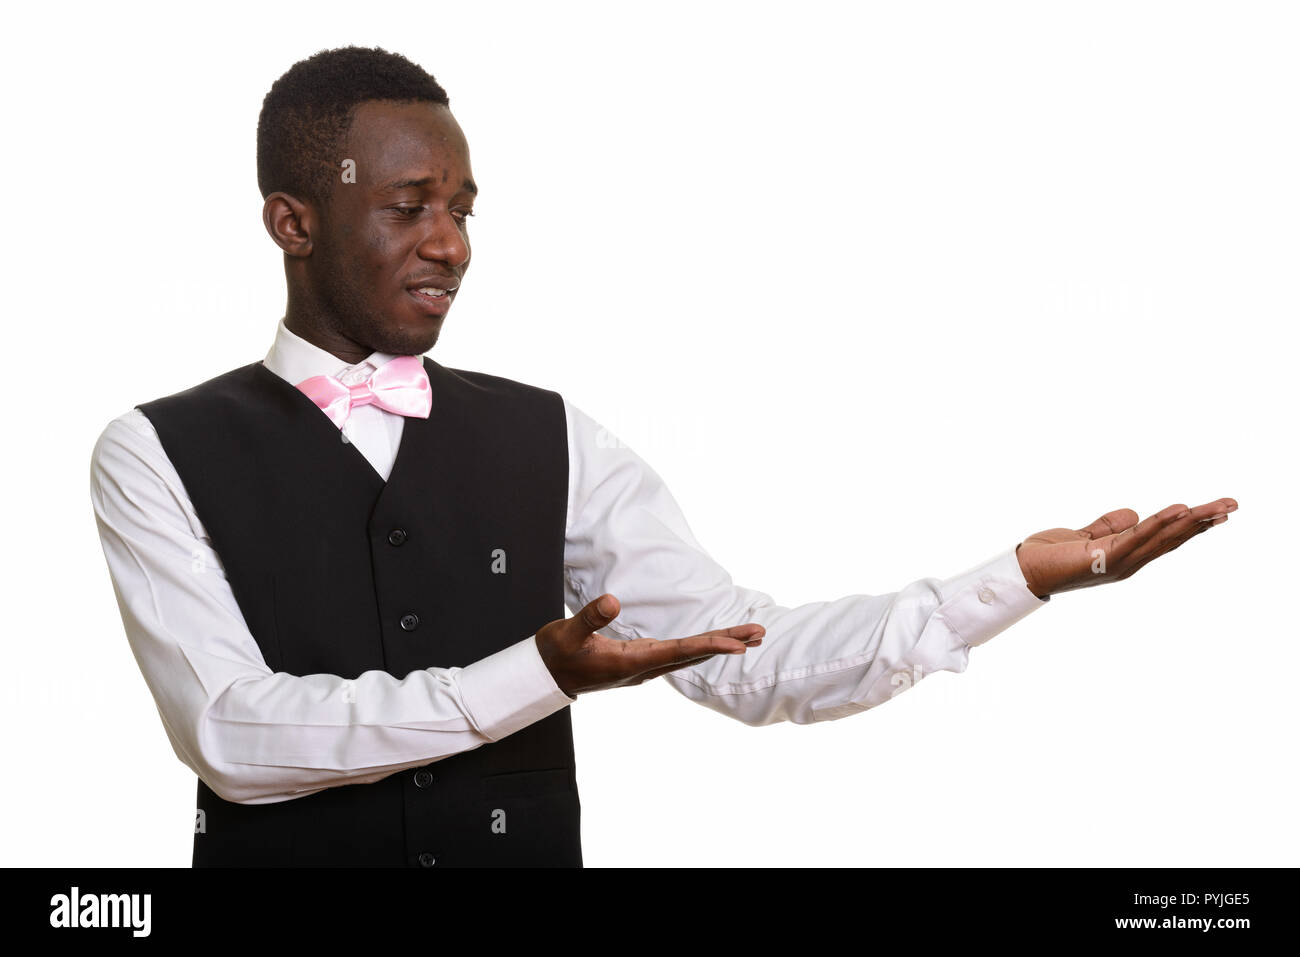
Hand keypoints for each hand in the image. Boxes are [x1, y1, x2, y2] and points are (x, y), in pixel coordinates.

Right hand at [534, 594, 764, 697]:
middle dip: (727, 642)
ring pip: (689, 655)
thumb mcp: (567, 633)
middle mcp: (643, 668)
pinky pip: (678, 654)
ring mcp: (643, 667)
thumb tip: (614, 602)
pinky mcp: (639, 663)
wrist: (544, 677)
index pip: (679, 652)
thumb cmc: (555, 654)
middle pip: (693, 654)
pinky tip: (714, 642)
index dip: (710, 646)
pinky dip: (700, 646)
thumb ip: (590, 617)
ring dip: (718, 644)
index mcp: (631, 663)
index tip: (738, 644)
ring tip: (749, 637)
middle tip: (760, 633)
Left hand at [1015, 498, 1237, 598]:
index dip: (1192, 526)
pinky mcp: (1104, 557)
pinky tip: (1179, 510)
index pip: (1166, 539)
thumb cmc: (1051, 556)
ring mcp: (1119, 562)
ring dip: (1192, 521)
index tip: (1218, 512)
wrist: (1024, 571)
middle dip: (1204, 522)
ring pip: (1163, 538)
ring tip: (1217, 507)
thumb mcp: (1086, 536)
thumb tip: (1133, 514)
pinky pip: (1136, 537)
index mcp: (1126, 556)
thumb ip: (1108, 526)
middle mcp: (1128, 563)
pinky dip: (1159, 523)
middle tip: (1232, 505)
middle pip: (1173, 539)